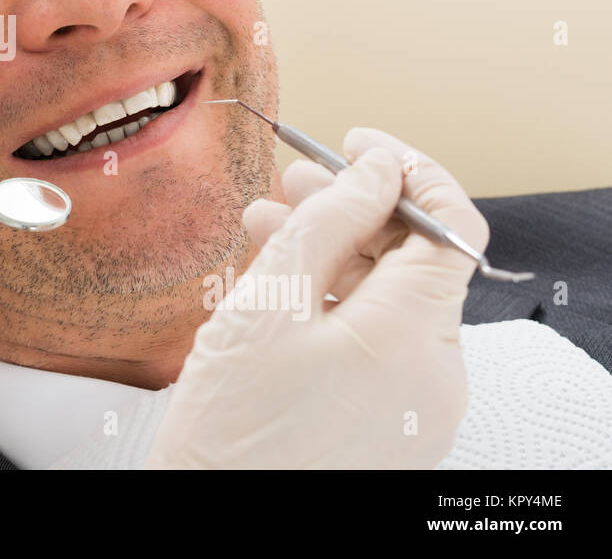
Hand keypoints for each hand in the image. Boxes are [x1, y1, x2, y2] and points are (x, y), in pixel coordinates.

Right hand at [144, 128, 488, 468]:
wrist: (215, 520)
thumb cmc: (232, 424)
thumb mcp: (269, 301)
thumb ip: (328, 222)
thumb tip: (376, 170)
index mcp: (413, 335)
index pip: (451, 223)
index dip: (407, 170)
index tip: (355, 146)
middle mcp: (435, 371)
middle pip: (416, 260)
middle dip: (356, 209)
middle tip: (292, 180)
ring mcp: (419, 403)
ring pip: (391, 299)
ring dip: (337, 255)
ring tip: (267, 227)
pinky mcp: (395, 423)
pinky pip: (380, 342)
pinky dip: (338, 304)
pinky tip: (281, 285)